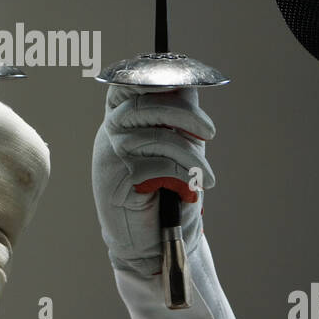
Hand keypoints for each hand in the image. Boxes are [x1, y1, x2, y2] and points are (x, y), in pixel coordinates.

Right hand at [92, 85, 215, 269]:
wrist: (151, 243)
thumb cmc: (165, 192)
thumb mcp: (176, 148)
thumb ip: (178, 116)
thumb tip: (189, 85)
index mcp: (120, 120)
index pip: (126, 85)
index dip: (150, 76)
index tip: (178, 79)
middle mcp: (109, 134)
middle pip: (143, 104)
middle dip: (184, 114)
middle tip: (209, 134)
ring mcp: (109, 157)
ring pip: (155, 136)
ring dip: (191, 156)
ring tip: (207, 178)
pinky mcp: (117, 182)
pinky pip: (157, 166)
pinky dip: (181, 178)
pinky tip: (187, 192)